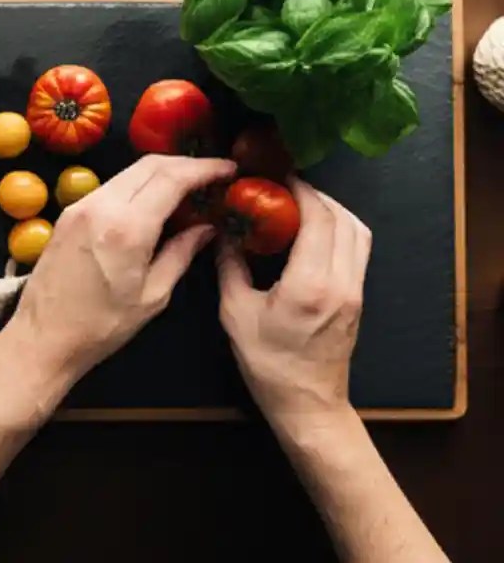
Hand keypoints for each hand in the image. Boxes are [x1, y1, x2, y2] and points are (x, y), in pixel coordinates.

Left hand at [3, 155, 235, 379]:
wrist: (43, 337)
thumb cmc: (101, 326)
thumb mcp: (152, 296)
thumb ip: (181, 254)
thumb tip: (206, 228)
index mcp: (126, 227)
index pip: (172, 178)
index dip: (205, 168)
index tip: (229, 169)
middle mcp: (101, 206)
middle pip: (150, 165)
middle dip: (186, 164)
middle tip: (213, 175)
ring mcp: (80, 206)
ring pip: (128, 172)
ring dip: (161, 173)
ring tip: (188, 189)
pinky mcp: (68, 213)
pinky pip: (111, 186)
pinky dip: (137, 185)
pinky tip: (154, 202)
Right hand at [216, 177, 371, 427]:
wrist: (307, 403)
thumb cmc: (268, 365)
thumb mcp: (235, 314)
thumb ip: (230, 268)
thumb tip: (223, 234)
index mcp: (309, 285)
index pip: (318, 220)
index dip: (302, 192)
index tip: (279, 179)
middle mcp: (341, 283)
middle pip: (343, 219)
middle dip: (317, 196)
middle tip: (287, 187)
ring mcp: (356, 290)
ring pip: (358, 232)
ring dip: (334, 210)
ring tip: (303, 204)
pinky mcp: (359, 298)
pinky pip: (359, 249)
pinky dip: (341, 229)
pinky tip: (316, 231)